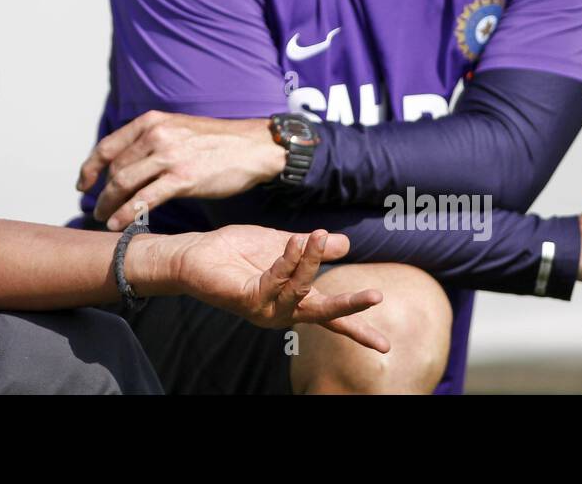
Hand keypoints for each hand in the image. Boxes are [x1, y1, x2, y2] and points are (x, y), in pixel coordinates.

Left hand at [77, 110, 284, 229]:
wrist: (253, 146)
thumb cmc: (217, 142)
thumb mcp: (178, 129)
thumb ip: (153, 141)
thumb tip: (128, 163)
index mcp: (151, 122)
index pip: (107, 146)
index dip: (90, 168)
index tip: (83, 184)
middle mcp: (156, 136)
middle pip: (114, 169)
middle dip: (101, 192)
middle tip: (96, 208)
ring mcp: (169, 156)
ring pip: (124, 184)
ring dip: (108, 205)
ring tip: (103, 219)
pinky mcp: (182, 178)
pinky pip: (144, 199)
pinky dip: (126, 214)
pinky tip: (118, 224)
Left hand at [158, 226, 388, 351]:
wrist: (196, 253)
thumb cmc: (236, 251)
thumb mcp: (282, 245)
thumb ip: (311, 249)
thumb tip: (346, 244)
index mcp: (293, 301)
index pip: (330, 317)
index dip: (357, 329)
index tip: (385, 346)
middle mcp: (282, 311)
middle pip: (323, 313)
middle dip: (350, 306)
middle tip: (376, 296)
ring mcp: (266, 308)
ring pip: (301, 289)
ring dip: (312, 261)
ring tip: (318, 236)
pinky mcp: (249, 300)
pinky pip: (276, 279)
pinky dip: (288, 260)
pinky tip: (295, 242)